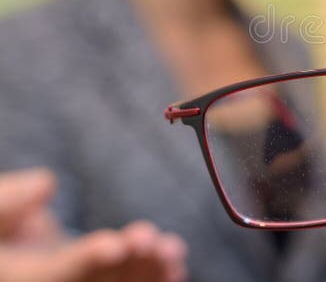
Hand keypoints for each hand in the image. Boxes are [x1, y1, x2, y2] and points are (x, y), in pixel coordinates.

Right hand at [0, 168, 187, 281]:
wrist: (4, 246)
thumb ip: (10, 200)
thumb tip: (47, 186)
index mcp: (17, 277)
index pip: (55, 275)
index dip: (86, 261)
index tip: (114, 245)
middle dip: (126, 266)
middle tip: (149, 238)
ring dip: (147, 273)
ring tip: (172, 250)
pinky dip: (152, 280)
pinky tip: (176, 267)